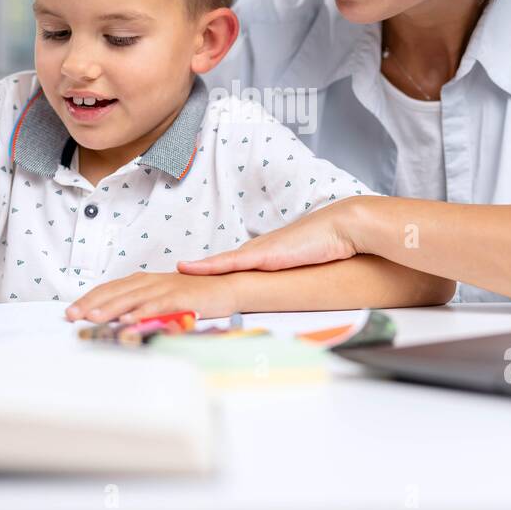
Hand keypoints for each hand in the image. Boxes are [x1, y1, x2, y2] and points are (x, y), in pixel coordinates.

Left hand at [65, 271, 238, 324]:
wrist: (225, 288)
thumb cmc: (192, 296)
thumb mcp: (161, 298)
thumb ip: (139, 305)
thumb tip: (113, 319)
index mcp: (143, 281)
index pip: (110, 288)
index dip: (89, 299)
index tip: (70, 311)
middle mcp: (150, 281)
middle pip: (115, 292)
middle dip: (91, 304)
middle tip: (71, 316)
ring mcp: (165, 288)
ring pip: (132, 299)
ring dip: (110, 308)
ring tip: (92, 318)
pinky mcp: (180, 297)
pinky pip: (157, 306)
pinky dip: (141, 313)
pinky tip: (128, 321)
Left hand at [176, 197, 360, 276]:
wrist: (340, 227)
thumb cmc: (329, 245)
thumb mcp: (306, 263)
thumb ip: (296, 270)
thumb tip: (294, 282)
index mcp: (266, 254)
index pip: (232, 265)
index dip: (211, 272)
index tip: (192, 278)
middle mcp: (257, 251)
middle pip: (219, 265)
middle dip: (196, 273)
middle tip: (171, 280)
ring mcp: (257, 252)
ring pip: (217, 264)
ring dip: (195, 271)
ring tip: (170, 277)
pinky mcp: (262, 255)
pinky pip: (228, 263)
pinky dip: (207, 267)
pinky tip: (187, 269)